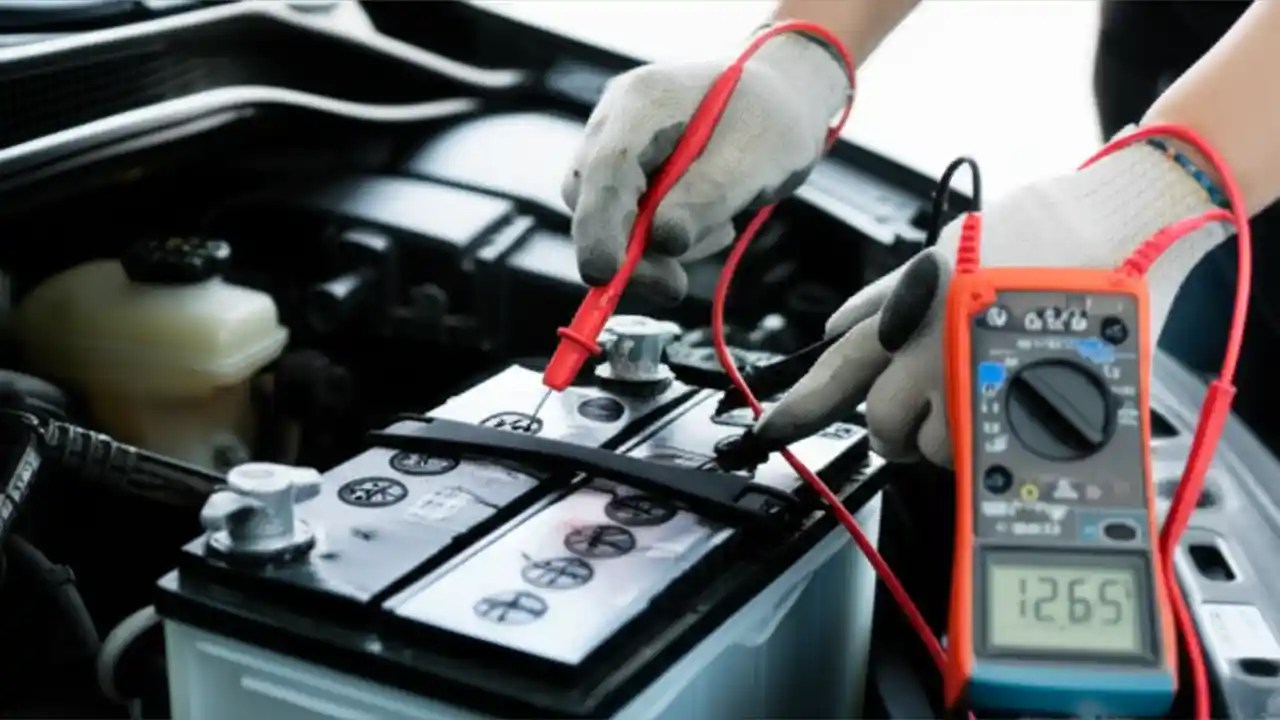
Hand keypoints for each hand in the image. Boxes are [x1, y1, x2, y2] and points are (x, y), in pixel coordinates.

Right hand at [561, 33, 849, 304]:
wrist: (777, 99)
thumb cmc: (770, 121)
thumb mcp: (755, 160)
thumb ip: (708, 197)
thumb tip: (663, 241)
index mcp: (645, 102)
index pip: (606, 169)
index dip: (598, 226)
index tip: (604, 274)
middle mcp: (616, 118)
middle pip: (592, 197)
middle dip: (629, 251)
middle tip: (675, 285)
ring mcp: (615, 143)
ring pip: (607, 216)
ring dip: (655, 245)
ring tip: (717, 226)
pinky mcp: (625, 169)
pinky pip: (626, 218)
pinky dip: (661, 235)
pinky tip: (704, 220)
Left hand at [752, 138, 1228, 465]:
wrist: (1119, 232)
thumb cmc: (1035, 233)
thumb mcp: (943, 250)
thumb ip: (883, 296)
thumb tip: (833, 328)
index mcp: (908, 312)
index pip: (836, 371)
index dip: (797, 406)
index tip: (767, 430)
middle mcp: (932, 355)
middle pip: (883, 423)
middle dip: (892, 427)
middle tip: (914, 415)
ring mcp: (976, 386)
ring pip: (933, 446)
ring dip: (943, 434)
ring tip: (978, 392)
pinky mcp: (1020, 411)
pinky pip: (983, 451)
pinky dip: (984, 440)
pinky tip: (1004, 403)